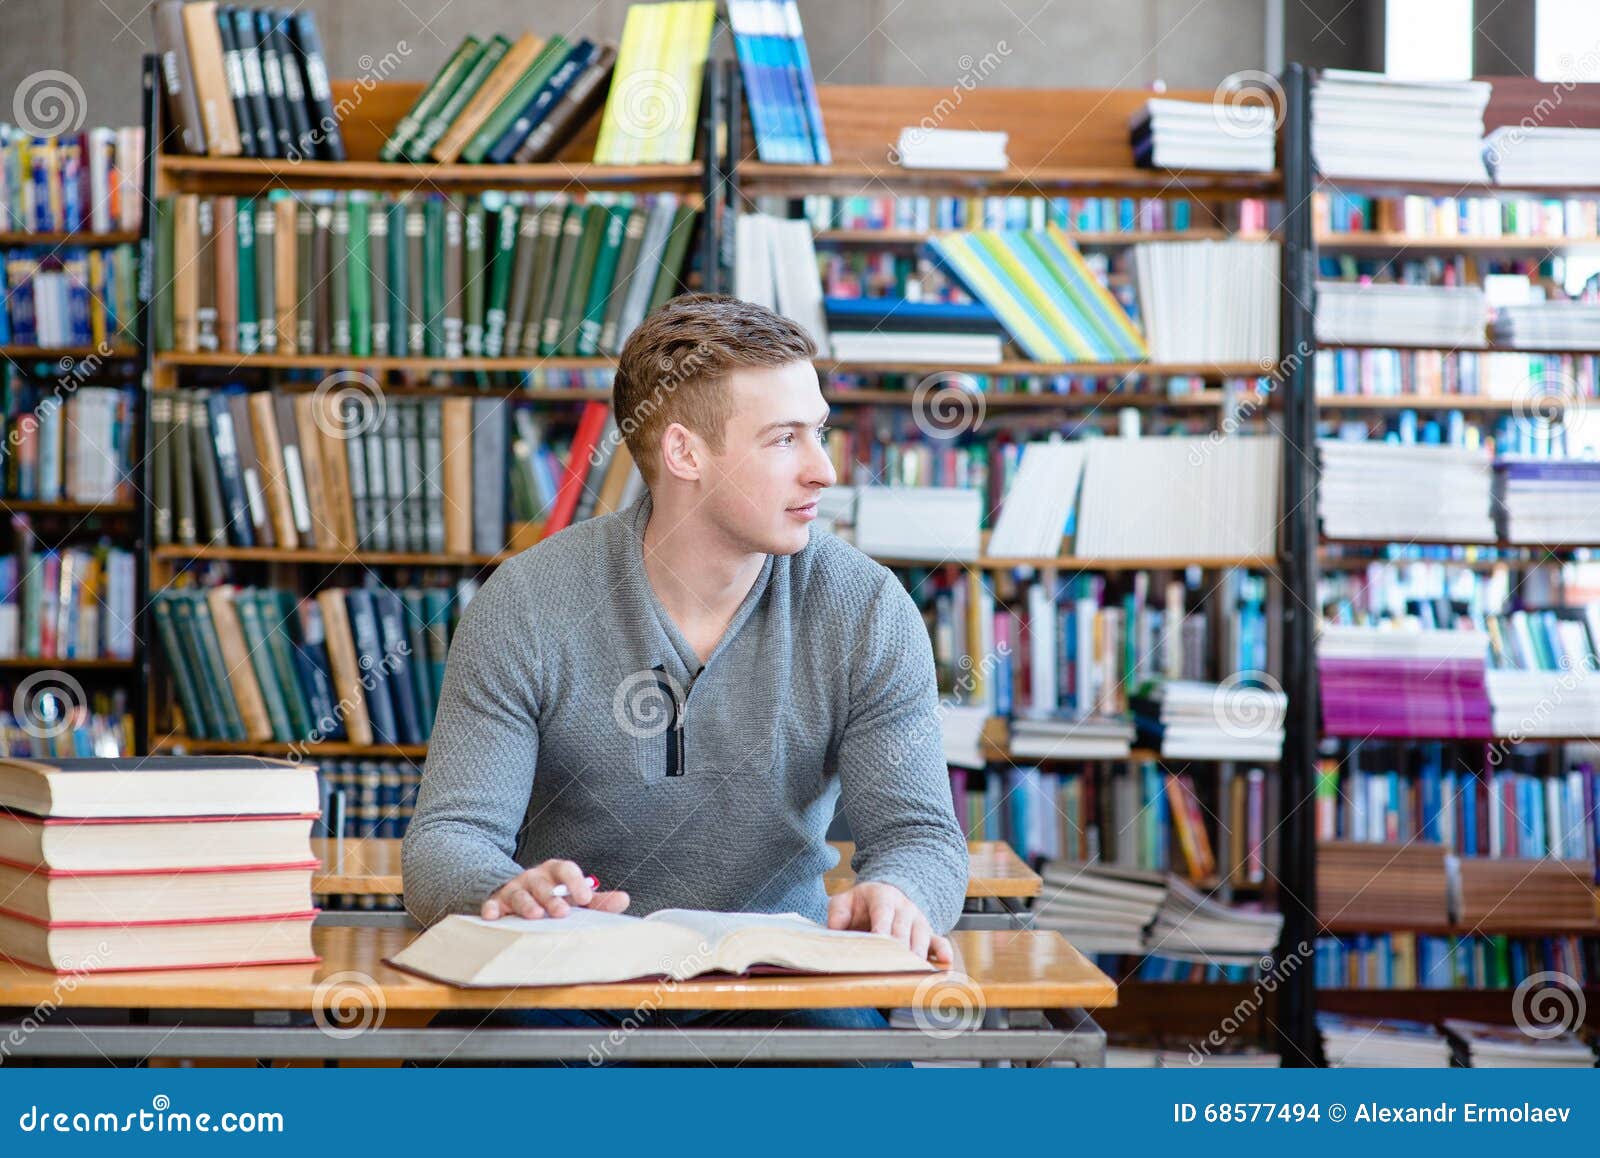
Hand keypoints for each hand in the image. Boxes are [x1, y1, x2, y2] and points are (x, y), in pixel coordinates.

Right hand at [481, 859, 630, 919]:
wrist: (518, 892)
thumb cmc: (553, 897)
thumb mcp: (574, 896)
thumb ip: (598, 901)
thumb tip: (624, 899)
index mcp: (555, 873)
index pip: (566, 869)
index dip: (576, 882)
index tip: (586, 898)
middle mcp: (535, 877)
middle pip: (543, 884)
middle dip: (552, 898)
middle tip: (562, 913)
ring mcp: (514, 888)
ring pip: (519, 893)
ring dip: (526, 904)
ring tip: (534, 915)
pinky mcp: (497, 901)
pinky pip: (492, 903)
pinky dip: (491, 908)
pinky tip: (492, 916)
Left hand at [827, 881, 951, 964]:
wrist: (884, 896)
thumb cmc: (861, 904)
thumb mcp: (844, 902)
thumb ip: (837, 913)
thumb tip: (834, 930)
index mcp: (883, 897)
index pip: (883, 912)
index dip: (882, 927)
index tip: (880, 941)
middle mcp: (905, 907)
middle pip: (904, 928)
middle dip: (900, 947)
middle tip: (894, 965)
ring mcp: (918, 920)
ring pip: (922, 937)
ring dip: (917, 955)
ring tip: (913, 972)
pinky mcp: (928, 933)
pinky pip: (939, 942)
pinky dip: (943, 953)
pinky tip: (944, 964)